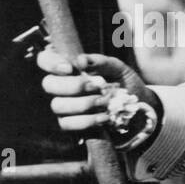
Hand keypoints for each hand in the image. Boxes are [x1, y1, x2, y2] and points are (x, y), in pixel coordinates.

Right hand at [38, 49, 157, 135]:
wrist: (139, 106)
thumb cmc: (124, 83)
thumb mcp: (117, 68)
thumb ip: (100, 62)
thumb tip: (81, 61)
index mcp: (69, 68)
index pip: (45, 59)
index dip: (51, 62)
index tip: (71, 68)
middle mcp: (61, 86)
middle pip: (48, 84)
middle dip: (72, 86)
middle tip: (95, 87)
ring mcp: (64, 106)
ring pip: (57, 105)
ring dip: (83, 104)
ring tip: (104, 102)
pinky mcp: (71, 124)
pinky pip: (67, 124)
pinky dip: (87, 121)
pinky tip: (104, 117)